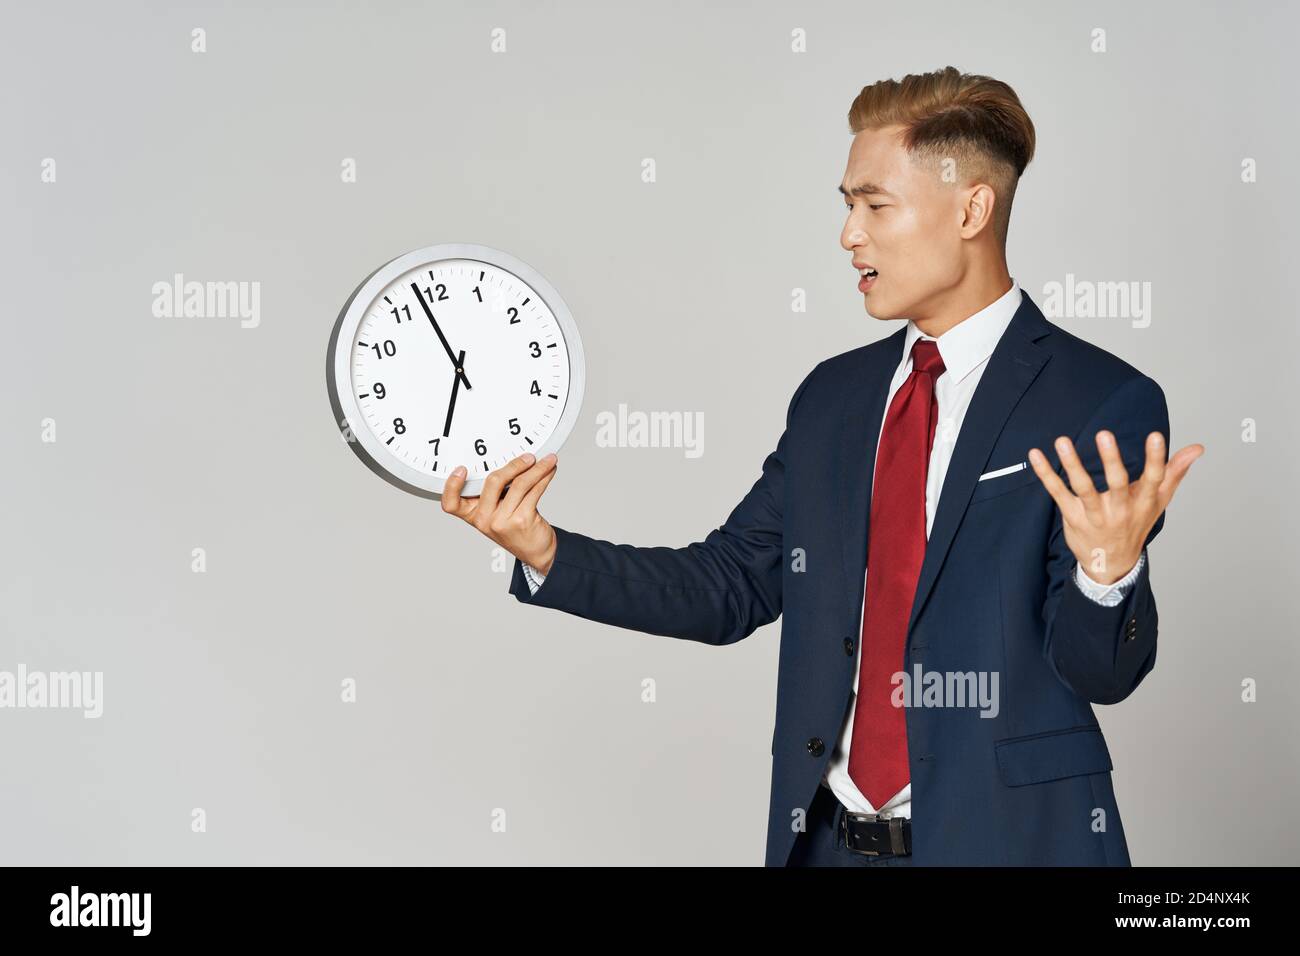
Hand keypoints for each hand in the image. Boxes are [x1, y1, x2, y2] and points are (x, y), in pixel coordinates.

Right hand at [441, 452, 559, 572]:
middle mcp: (483, 519)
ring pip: (519, 484)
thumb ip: (494, 492)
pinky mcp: (521, 521)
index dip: (452, 485)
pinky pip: (534, 491)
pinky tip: (549, 471)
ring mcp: (501, 521)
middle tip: (528, 457)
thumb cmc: (514, 526)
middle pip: (493, 482)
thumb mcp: (496, 512)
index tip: (461, 469)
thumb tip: (513, 460)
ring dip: (537, 469)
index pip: (451, 503)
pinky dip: (544, 477)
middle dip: (514, 465)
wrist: (534, 550)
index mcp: (471, 514)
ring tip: (547, 461)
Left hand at [1028, 430, 1202, 584]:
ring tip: (1062, 441)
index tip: (1156, 436)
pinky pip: (1058, 493)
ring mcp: (1095, 514)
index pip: (1153, 479)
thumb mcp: (1158, 501)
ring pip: (1083, 488)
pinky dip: (1046, 474)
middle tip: (1104, 434)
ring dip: (1072, 464)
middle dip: (1111, 460)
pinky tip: (1037, 454)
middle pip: (1117, 484)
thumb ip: (1174, 472)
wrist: (1111, 564)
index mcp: (1144, 502)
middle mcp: (1120, 510)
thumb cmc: (1136, 525)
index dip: (1156, 458)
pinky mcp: (1073, 516)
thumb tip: (1197, 448)